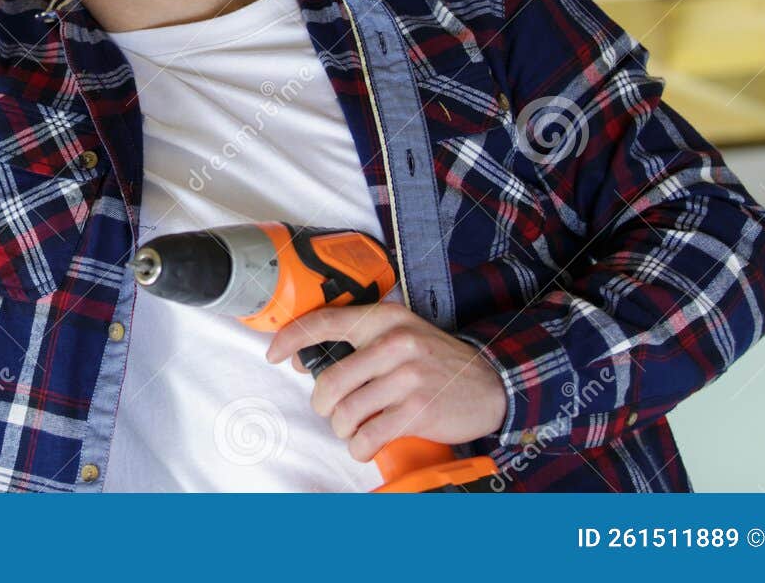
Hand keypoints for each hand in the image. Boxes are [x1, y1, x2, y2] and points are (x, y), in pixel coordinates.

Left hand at [265, 301, 506, 463]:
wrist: (490, 383)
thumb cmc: (436, 361)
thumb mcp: (401, 334)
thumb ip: (359, 341)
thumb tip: (305, 359)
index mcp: (384, 318)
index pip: (325, 321)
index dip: (291, 338)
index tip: (274, 354)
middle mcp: (394, 343)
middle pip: (330, 381)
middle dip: (324, 405)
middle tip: (335, 410)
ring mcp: (407, 377)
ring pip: (346, 413)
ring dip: (344, 429)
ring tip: (356, 428)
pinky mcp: (417, 410)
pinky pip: (368, 436)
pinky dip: (360, 446)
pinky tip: (367, 443)